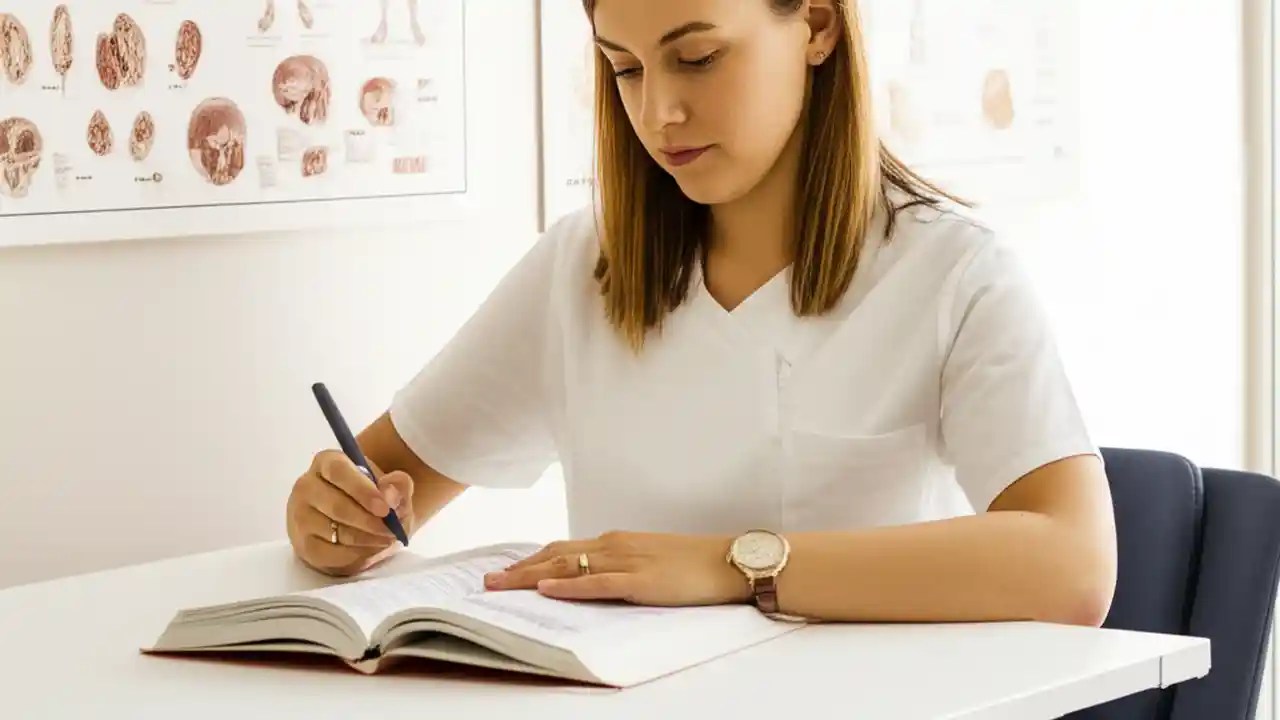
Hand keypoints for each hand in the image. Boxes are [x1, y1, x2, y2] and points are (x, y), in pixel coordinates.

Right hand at [286, 450, 414, 576]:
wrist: (355, 522)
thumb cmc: (372, 499)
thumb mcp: (393, 487)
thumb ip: (399, 485)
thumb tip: (390, 496)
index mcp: (327, 462)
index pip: (338, 471)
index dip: (362, 491)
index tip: (385, 509)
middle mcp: (306, 486)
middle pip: (336, 506)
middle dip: (369, 522)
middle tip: (392, 531)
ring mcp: (300, 516)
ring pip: (334, 531)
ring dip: (365, 539)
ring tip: (385, 540)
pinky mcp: (302, 543)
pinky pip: (329, 553)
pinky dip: (354, 555)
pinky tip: (369, 550)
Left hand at [482, 531, 752, 606]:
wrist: (727, 561)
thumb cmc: (692, 563)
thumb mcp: (647, 560)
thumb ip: (619, 567)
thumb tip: (591, 578)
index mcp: (616, 541)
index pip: (562, 548)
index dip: (530, 560)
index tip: (504, 571)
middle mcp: (614, 545)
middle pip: (555, 555)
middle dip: (519, 570)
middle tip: (487, 582)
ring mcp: (626, 562)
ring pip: (568, 566)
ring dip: (531, 577)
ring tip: (501, 586)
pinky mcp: (640, 580)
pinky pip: (598, 583)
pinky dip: (570, 586)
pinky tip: (548, 589)